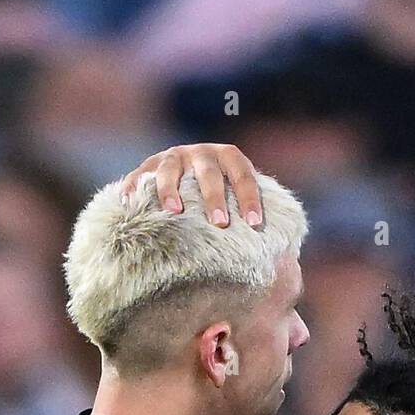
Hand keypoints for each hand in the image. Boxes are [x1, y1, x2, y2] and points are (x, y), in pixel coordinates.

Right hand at [120, 143, 262, 226]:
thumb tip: (285, 261)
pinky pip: (138, 176)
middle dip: (214, 198)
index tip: (255, 225)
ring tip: (173, 212)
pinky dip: (132, 188)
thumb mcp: (238, 200)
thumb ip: (254, 218)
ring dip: (172, 190)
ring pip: (171, 169)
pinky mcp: (148, 167)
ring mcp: (172, 157)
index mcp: (228, 157)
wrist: (187, 174)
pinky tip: (128, 203)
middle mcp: (200, 153)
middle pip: (208, 172)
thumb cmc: (221, 200)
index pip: (243, 174)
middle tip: (220, 224)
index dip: (250, 198)